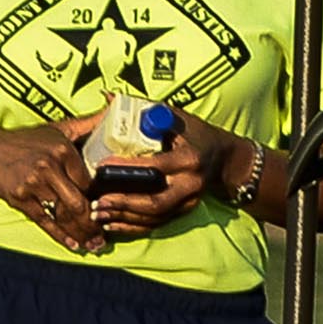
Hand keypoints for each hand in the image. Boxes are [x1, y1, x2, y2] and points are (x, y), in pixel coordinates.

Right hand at [0, 119, 108, 250]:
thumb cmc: (28, 141)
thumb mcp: (58, 128)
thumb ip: (88, 122)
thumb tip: (114, 103)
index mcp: (62, 149)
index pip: (89, 180)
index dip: (99, 195)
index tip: (108, 206)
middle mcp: (49, 167)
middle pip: (78, 202)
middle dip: (94, 222)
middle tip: (105, 236)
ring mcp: (33, 185)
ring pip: (63, 215)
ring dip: (81, 233)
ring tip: (94, 244)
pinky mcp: (21, 199)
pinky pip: (45, 222)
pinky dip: (61, 236)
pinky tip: (73, 245)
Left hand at [96, 124, 223, 235]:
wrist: (225, 159)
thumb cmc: (195, 133)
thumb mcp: (176, 117)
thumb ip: (145, 112)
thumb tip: (109, 97)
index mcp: (189, 158)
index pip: (155, 166)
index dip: (127, 167)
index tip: (102, 167)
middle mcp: (191, 183)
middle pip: (155, 201)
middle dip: (123, 204)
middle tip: (97, 203)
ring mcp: (188, 201)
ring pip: (153, 217)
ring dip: (123, 218)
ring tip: (97, 215)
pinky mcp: (184, 212)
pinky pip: (156, 225)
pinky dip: (132, 227)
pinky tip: (112, 224)